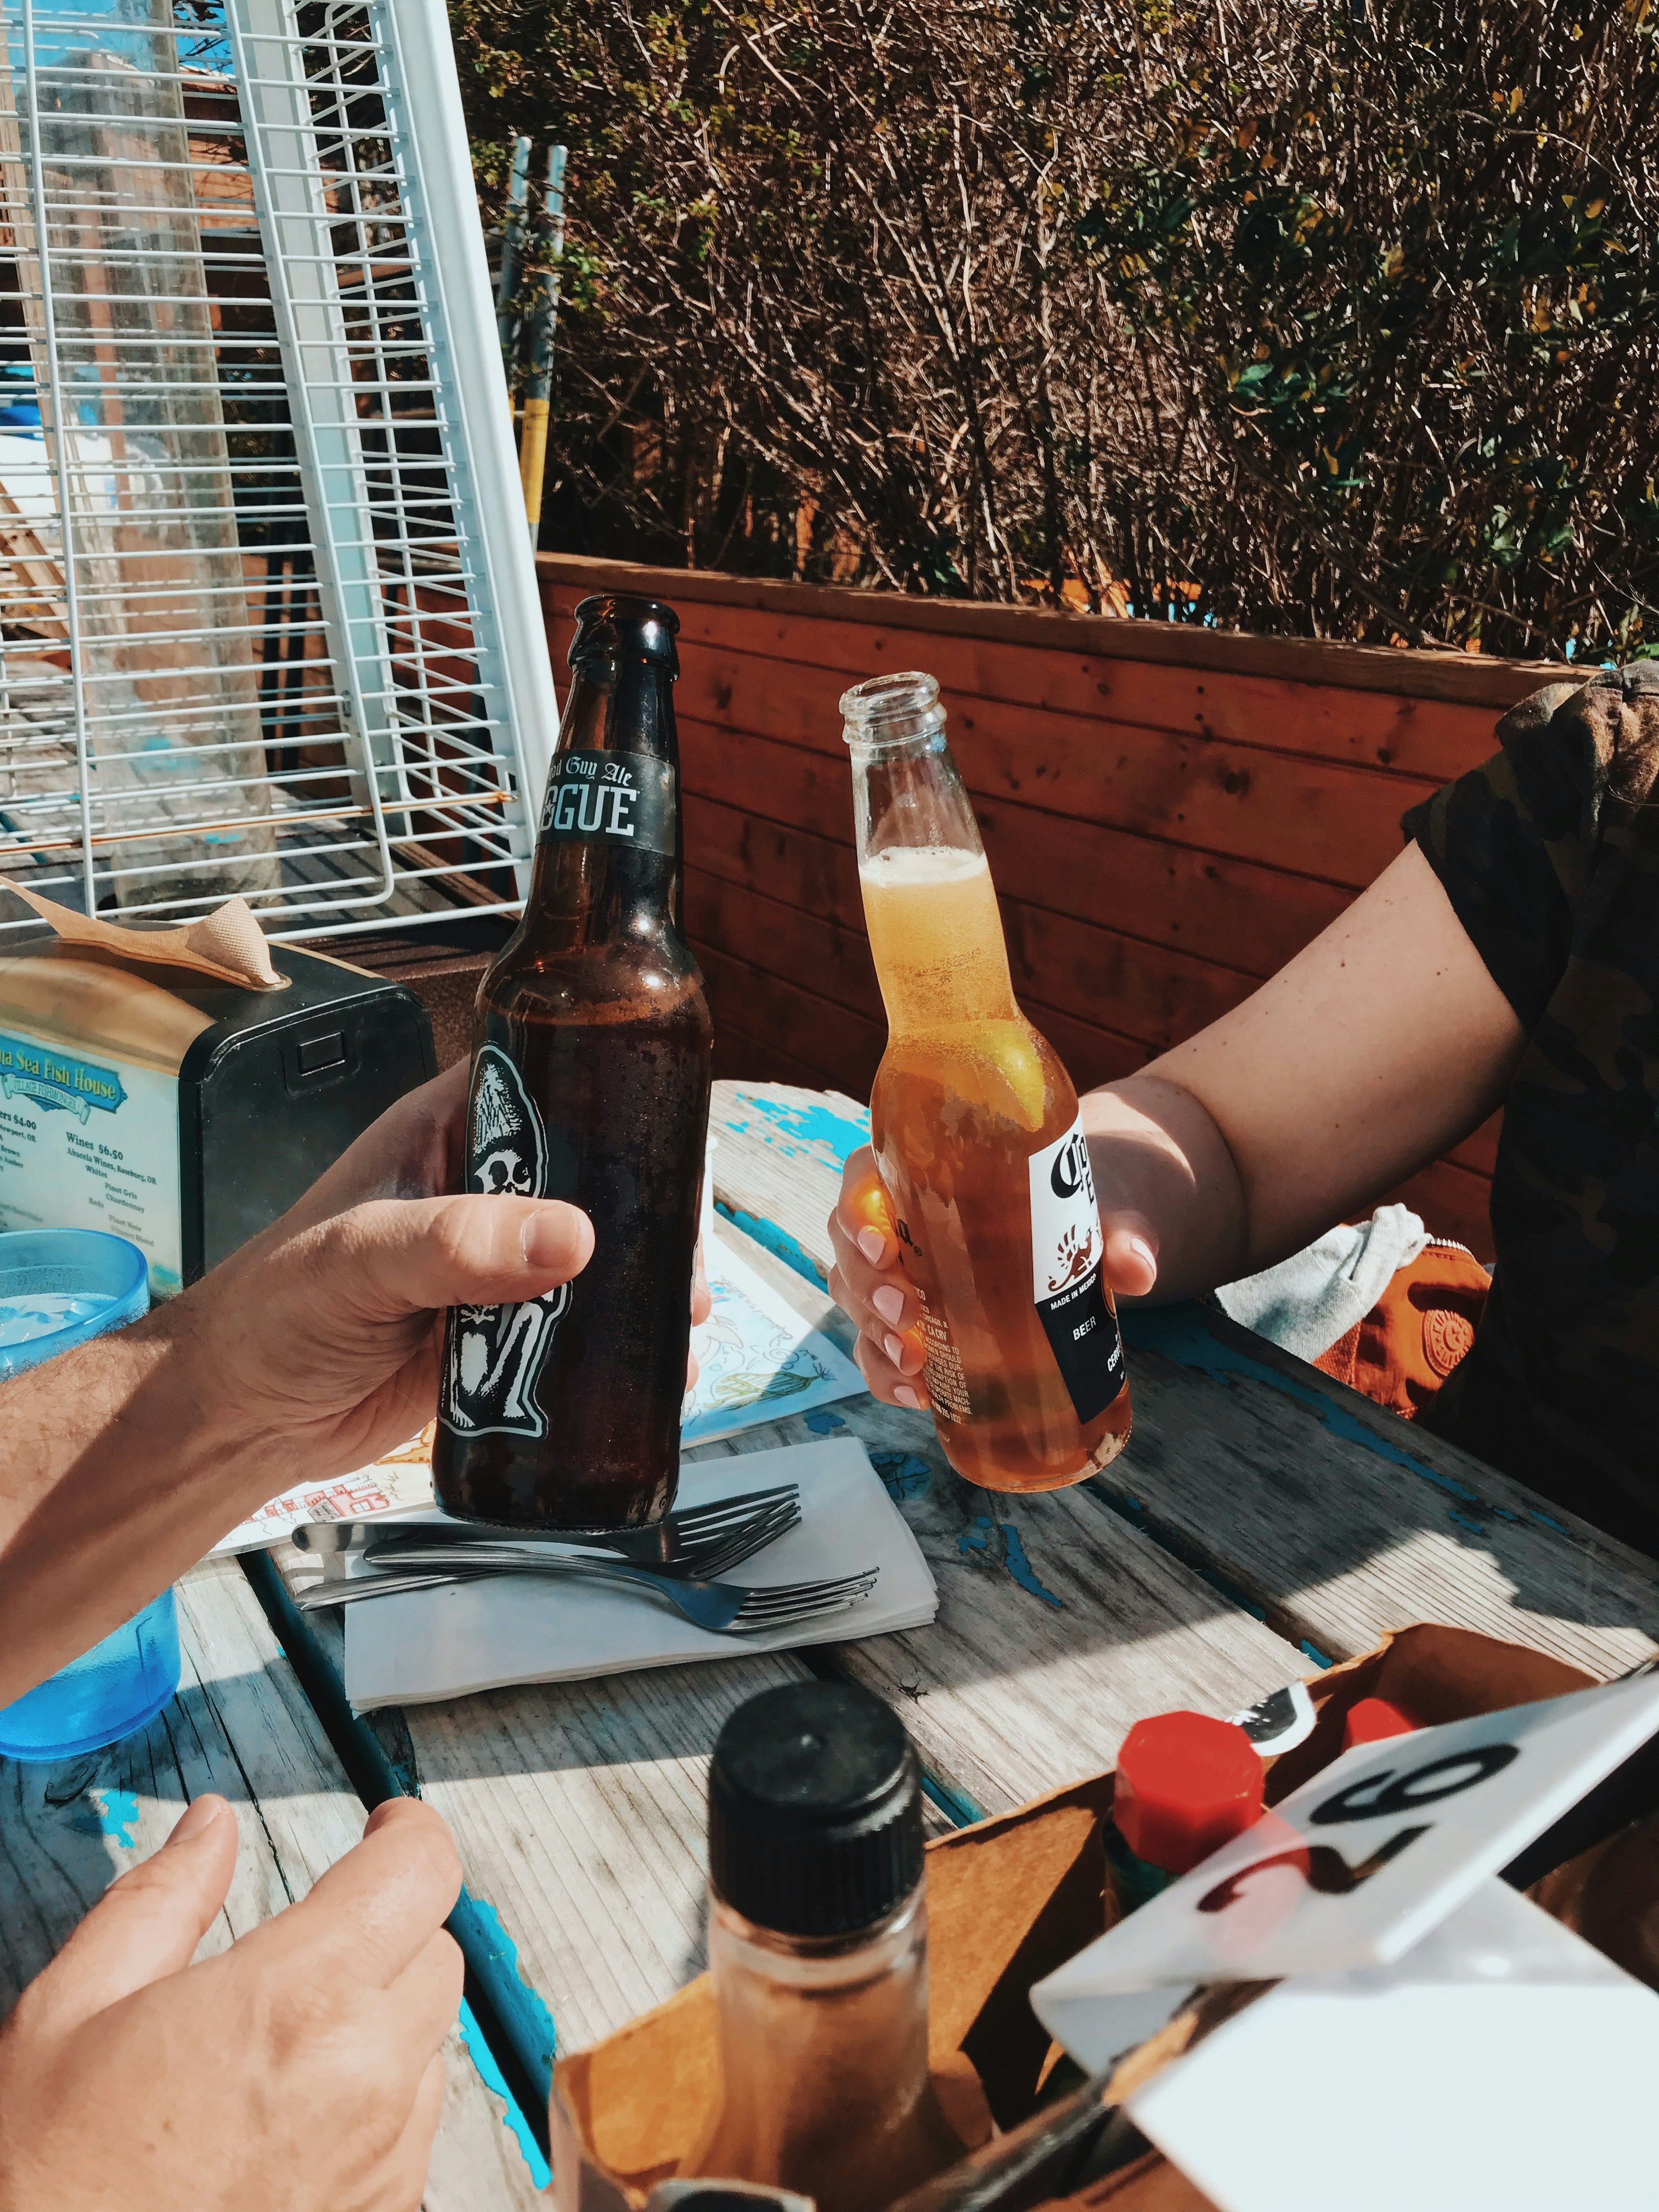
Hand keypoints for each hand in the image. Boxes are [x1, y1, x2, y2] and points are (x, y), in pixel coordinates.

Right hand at [0, 1794, 462, 2211]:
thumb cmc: (47, 2178)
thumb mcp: (73, 2010)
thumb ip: (161, 1899)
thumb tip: (212, 1825)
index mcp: (295, 1999)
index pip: (421, 1872)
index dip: (407, 1833)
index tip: (383, 1827)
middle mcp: (362, 2078)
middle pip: (437, 1952)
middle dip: (387, 1925)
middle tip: (316, 1937)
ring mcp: (381, 2160)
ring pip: (431, 2042)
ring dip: (384, 2018)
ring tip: (287, 2039)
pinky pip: (413, 2129)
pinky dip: (376, 2101)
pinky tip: (293, 2112)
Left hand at [267, 1062, 708, 1418]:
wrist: (240, 1419)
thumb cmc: (270, 1314)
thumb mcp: (359, 1259)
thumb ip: (455, 1243)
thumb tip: (569, 1237)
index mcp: (444, 1132)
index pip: (545, 1084)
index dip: (610, 1093)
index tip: (668, 1136)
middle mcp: (479, 1188)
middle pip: (590, 1175)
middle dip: (647, 1207)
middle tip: (684, 1254)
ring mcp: (494, 1262)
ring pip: (594, 1252)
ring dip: (643, 1278)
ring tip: (681, 1314)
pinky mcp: (504, 1330)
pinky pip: (578, 1324)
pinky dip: (618, 1339)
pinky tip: (653, 1360)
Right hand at [826, 1144, 1160, 1407]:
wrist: (1089, 1220)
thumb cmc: (1074, 1197)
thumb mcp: (1101, 1202)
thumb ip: (1120, 1229)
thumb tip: (1137, 1269)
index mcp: (926, 1170)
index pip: (863, 1177)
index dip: (858, 1210)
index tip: (886, 1246)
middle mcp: (902, 1219)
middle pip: (852, 1247)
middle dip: (867, 1288)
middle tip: (907, 1319)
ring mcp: (904, 1273)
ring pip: (858, 1300)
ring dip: (874, 1337)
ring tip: (914, 1368)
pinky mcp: (919, 1320)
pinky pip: (882, 1347)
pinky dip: (888, 1374)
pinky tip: (918, 1395)